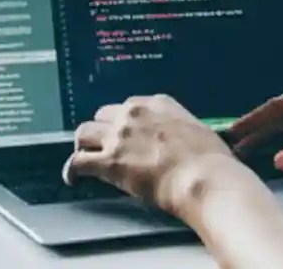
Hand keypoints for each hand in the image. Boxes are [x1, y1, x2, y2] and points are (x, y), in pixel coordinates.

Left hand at [65, 94, 256, 217]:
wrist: (204, 177)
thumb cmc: (211, 160)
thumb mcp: (197, 130)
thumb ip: (180, 130)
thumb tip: (181, 143)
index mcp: (158, 103)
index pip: (129, 106)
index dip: (124, 122)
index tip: (125, 133)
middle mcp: (134, 113)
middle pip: (103, 115)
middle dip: (102, 131)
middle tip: (104, 147)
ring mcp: (118, 136)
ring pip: (83, 133)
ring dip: (84, 146)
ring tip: (85, 158)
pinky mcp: (108, 161)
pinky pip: (77, 162)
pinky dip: (71, 171)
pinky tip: (72, 178)